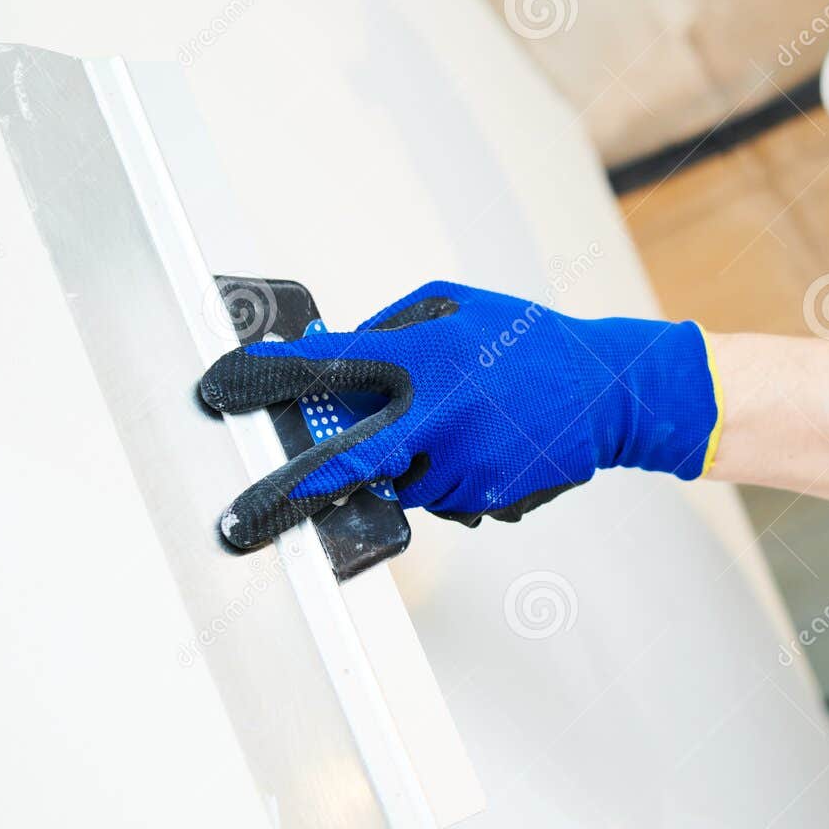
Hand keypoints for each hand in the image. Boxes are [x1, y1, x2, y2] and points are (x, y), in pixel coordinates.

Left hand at [198, 281, 721, 547]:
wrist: (607, 393)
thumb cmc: (525, 340)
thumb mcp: (457, 306)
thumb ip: (390, 328)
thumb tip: (327, 350)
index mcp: (429, 356)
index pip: (331, 365)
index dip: (268, 377)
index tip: (221, 386)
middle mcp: (441, 415)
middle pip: (347, 463)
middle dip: (288, 493)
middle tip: (239, 522)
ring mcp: (465, 465)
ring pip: (400, 482)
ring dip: (408, 461)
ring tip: (459, 425)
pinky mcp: (487, 498)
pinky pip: (440, 496)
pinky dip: (447, 476)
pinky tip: (484, 444)